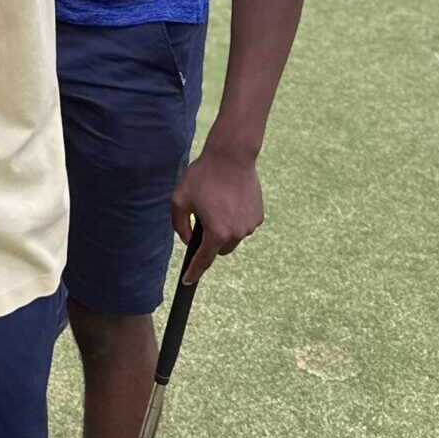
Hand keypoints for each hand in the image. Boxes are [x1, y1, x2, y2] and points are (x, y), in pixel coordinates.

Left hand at [171, 145, 263, 282]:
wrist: (232, 156)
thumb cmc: (202, 176)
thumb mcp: (180, 199)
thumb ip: (180, 224)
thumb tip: (188, 240)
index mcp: (217, 232)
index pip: (203, 260)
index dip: (194, 272)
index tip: (188, 281)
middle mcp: (237, 233)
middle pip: (220, 250)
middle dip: (210, 242)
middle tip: (202, 219)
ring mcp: (251, 225)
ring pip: (233, 237)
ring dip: (223, 229)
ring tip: (215, 204)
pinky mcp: (259, 215)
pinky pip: (243, 224)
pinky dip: (235, 219)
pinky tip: (228, 201)